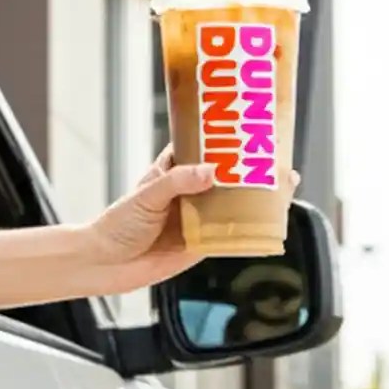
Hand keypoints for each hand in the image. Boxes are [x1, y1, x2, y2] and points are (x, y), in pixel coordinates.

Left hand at [86, 146, 299, 292]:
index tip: (249, 124)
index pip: (203, 145)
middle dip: (251, 166)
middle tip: (276, 155)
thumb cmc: (118, 224)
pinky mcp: (202, 244)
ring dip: (256, 196)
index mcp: (174, 171)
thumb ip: (178, 182)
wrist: (106, 265)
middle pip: (227, 174)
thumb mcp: (147, 195)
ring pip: (234, 203)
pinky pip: (231, 235)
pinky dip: (250, 228)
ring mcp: (198, 218)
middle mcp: (190, 192)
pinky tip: (270, 221)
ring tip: (282, 182)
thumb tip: (211, 171)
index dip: (225, 135)